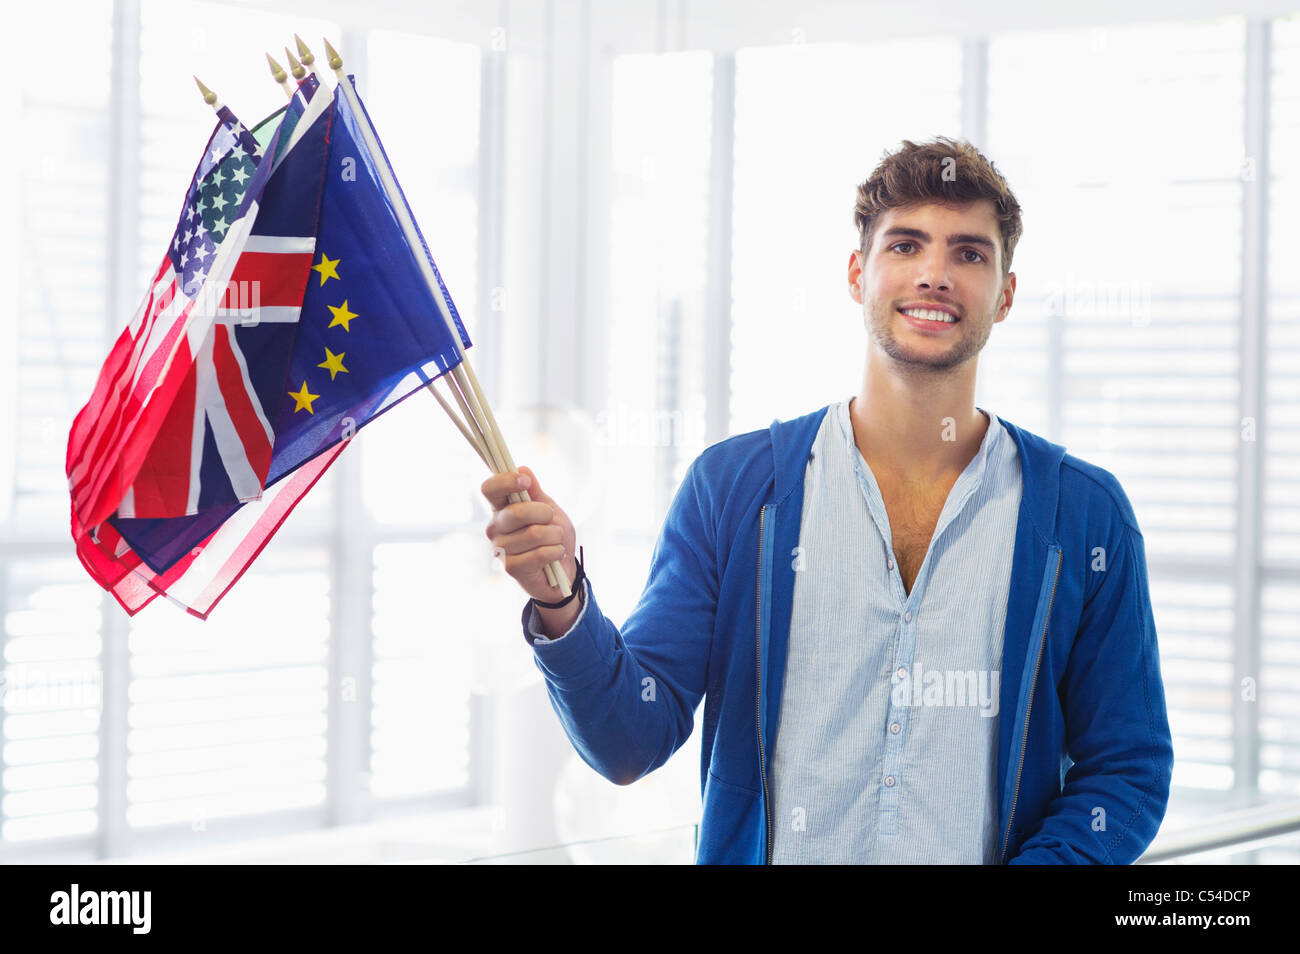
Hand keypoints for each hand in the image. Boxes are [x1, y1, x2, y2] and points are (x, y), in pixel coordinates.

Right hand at [481, 465, 578, 604]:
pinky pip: (539, 554)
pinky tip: (555, 554)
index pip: (489, 489)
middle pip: (516, 512)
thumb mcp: (549, 509)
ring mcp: (501, 548)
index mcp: (501, 508)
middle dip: (544, 513)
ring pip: (533, 534)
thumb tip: (522, 468)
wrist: (563, 568)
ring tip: (555, 541)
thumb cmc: (553, 536)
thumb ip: (536, 491)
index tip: (525, 481)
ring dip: (554, 536)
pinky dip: (555, 552)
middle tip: (551, 520)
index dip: (506, 481)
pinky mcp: (511, 567)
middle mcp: (495, 527)